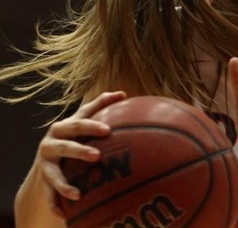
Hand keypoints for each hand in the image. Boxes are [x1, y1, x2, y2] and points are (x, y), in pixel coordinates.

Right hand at [36, 91, 125, 214]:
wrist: (46, 160)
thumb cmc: (74, 136)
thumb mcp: (84, 122)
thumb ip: (101, 107)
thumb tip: (124, 93)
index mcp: (66, 126)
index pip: (81, 120)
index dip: (93, 125)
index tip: (108, 130)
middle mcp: (52, 141)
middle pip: (66, 144)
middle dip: (79, 149)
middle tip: (97, 156)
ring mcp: (46, 162)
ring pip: (53, 172)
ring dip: (64, 183)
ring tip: (77, 194)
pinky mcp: (43, 180)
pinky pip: (49, 193)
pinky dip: (56, 203)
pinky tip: (65, 214)